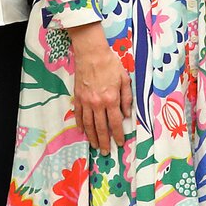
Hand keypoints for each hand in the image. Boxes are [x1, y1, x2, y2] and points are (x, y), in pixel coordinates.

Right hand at [67, 29, 131, 152]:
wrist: (91, 53)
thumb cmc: (110, 64)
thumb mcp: (124, 79)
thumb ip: (127, 98)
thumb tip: (127, 114)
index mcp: (111, 99)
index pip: (116, 122)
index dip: (118, 134)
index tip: (120, 143)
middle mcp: (98, 103)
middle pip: (101, 127)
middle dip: (104, 141)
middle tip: (106, 152)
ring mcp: (86, 101)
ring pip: (88, 124)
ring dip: (92, 137)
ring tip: (95, 146)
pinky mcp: (78, 97)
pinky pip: (79, 115)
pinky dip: (80, 124)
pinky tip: (82, 132)